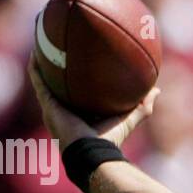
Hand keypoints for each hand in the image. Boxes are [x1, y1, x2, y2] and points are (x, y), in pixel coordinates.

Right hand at [27, 54, 158, 149]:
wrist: (93, 151)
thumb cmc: (110, 139)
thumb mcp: (129, 118)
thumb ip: (142, 105)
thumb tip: (157, 90)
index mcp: (81, 113)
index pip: (78, 93)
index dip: (79, 79)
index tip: (82, 62)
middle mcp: (64, 109)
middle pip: (59, 84)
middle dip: (57, 67)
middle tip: (59, 46)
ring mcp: (53, 107)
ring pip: (45, 80)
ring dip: (42, 62)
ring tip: (42, 42)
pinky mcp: (48, 105)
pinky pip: (38, 82)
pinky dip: (36, 67)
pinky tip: (36, 51)